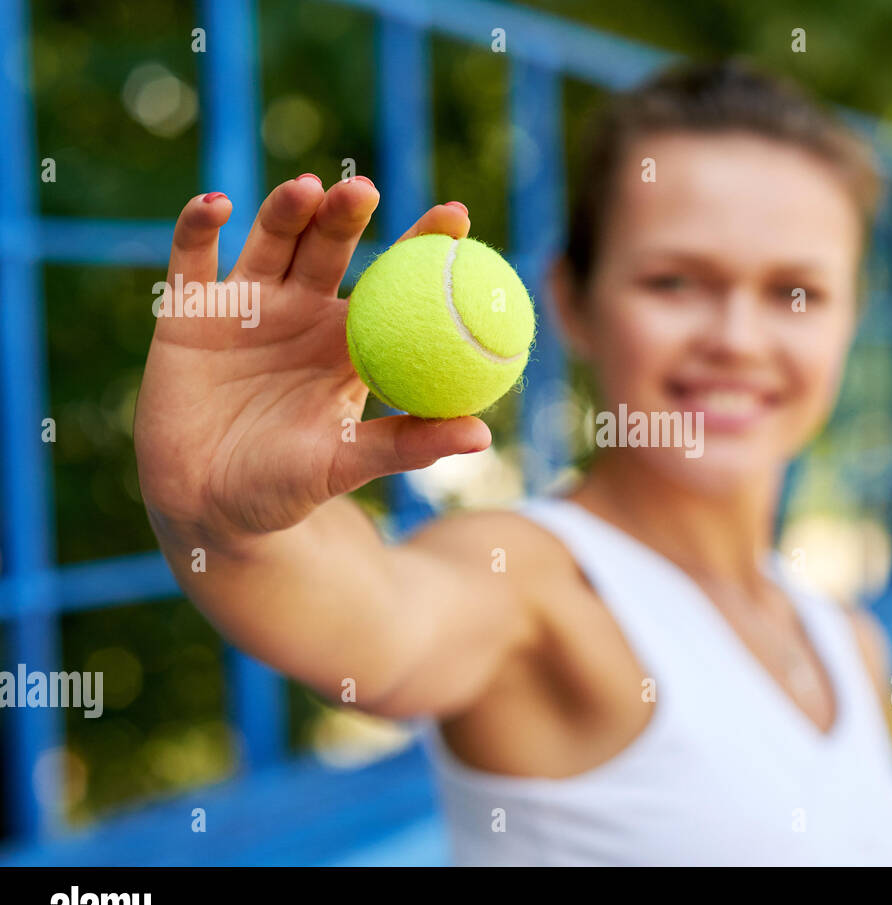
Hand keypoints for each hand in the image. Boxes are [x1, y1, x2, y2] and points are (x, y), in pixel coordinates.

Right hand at [135, 176, 488, 541]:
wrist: (208, 507)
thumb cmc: (286, 487)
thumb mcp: (349, 464)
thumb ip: (408, 443)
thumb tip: (483, 435)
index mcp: (350, 338)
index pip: (395, 278)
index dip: (423, 242)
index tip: (457, 215)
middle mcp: (300, 309)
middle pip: (328, 246)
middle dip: (347, 213)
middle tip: (366, 191)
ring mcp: (245, 305)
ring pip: (268, 242)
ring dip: (285, 211)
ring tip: (309, 190)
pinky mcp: (188, 312)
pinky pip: (191, 261)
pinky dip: (198, 229)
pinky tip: (218, 206)